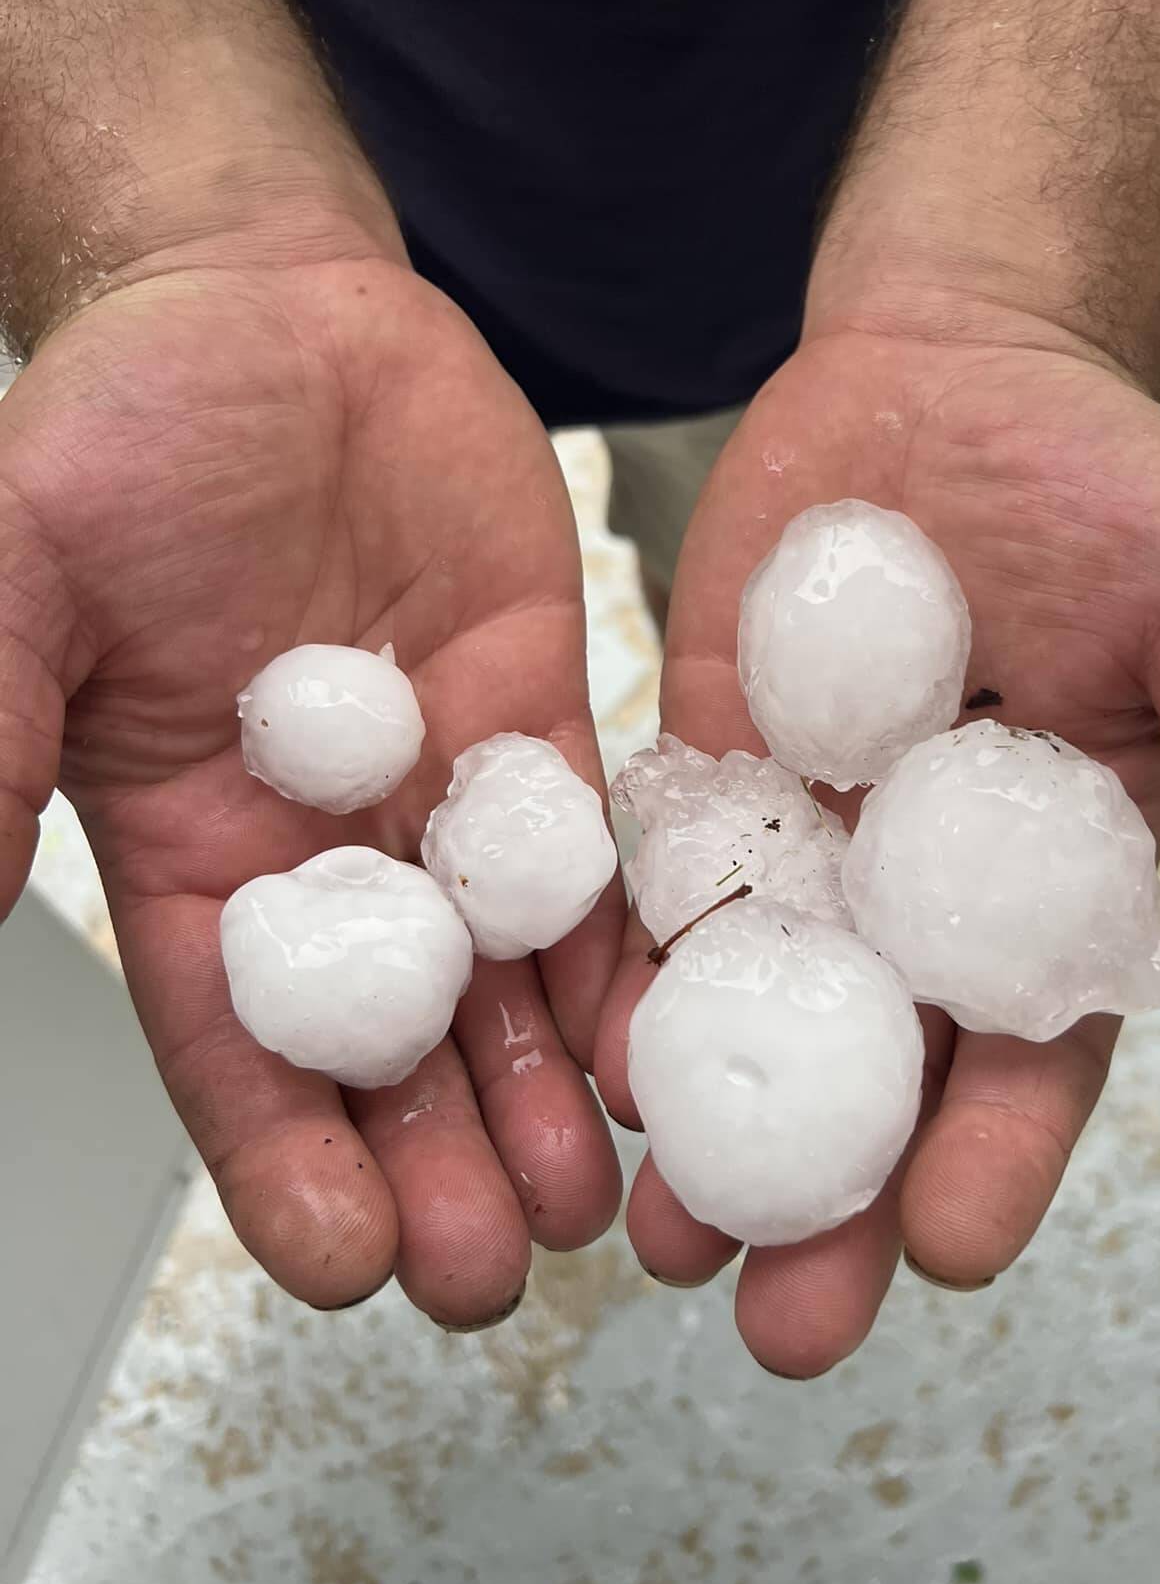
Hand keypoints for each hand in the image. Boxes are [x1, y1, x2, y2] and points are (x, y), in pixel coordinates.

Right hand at [0, 254, 625, 1324]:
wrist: (267, 313)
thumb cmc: (122, 429)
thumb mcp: (17, 576)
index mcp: (191, 850)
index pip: (239, 1045)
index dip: (286, 1160)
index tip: (346, 1263)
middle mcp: (325, 852)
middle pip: (391, 1047)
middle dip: (442, 1162)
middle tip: (506, 1270)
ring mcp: (440, 790)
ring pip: (507, 978)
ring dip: (550, 1090)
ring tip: (605, 1195)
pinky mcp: (537, 718)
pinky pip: (595, 851)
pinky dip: (630, 941)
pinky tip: (670, 1025)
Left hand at [596, 316, 1159, 1374]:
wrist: (949, 369)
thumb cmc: (1106, 486)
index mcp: (1057, 886)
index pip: (1033, 1053)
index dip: (997, 1154)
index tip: (954, 1251)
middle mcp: (922, 895)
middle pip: (877, 1075)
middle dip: (830, 1205)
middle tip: (773, 1323)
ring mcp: (805, 838)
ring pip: (755, 1013)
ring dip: (708, 1127)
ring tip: (656, 1236)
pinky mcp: (702, 768)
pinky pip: (660, 887)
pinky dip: (627, 974)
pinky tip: (589, 1054)